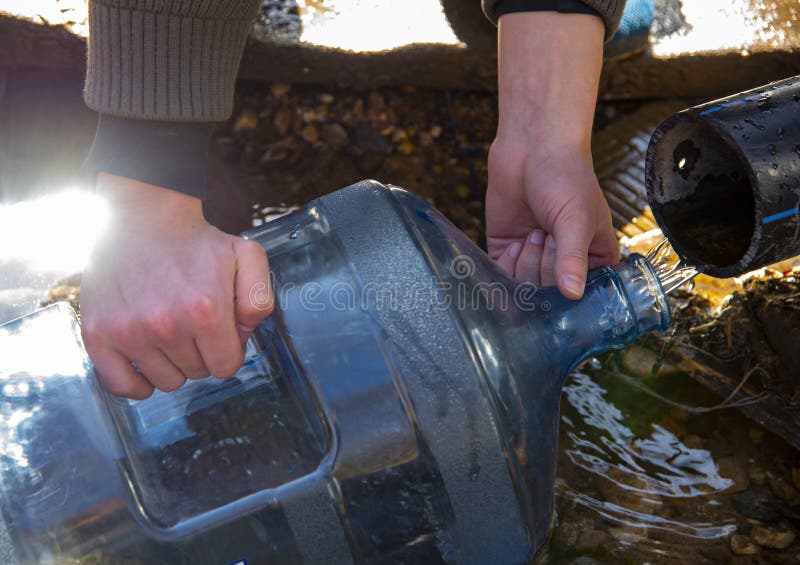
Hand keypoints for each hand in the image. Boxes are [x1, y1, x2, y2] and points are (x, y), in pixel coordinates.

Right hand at [80, 173, 272, 398]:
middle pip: (197, 373)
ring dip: (172, 363)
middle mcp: (166, 325)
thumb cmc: (197, 242)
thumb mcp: (246, 257)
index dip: (228, 350)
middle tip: (193, 322)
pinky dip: (137, 383)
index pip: (226, 366)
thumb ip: (259, 300)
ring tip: (170, 330)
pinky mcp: (98, 334)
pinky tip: (147, 362)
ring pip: (166, 382)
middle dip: (202, 352)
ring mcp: (129, 332)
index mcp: (206, 310)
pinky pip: (122, 386)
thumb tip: (242, 336)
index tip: (220, 332)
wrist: (143, 218)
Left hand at [487, 12, 618, 298]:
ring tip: (535, 230)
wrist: (531, 146)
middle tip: (547, 234)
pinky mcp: (506, 252)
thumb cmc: (566, 176)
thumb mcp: (576, 219)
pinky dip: (504, 267)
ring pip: (523, 289)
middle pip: (548, 295)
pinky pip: (500, 278)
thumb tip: (572, 294)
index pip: (580, 297)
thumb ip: (572, 258)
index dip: (567, 288)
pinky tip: (515, 243)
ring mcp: (534, 260)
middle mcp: (563, 265)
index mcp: (594, 260)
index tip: (561, 265)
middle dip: (544, 266)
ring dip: (526, 262)